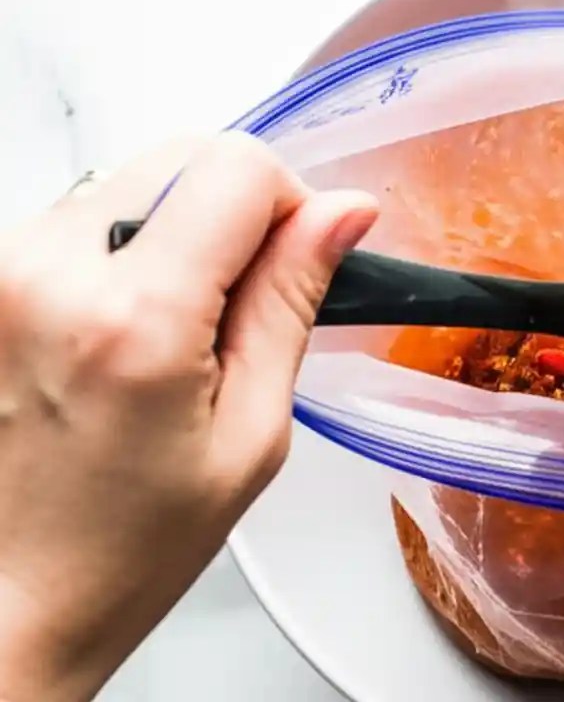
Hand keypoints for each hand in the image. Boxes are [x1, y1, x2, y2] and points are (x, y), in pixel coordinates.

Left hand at [0, 133, 377, 700]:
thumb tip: (343, 214)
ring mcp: (3, 268)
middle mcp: (47, 271)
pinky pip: (87, 215)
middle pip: (183, 156)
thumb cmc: (127, 543)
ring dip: (179, 231)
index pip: (236, 167)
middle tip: (240, 308)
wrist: (12, 593)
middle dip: (236, 210)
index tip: (299, 261)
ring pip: (136, 179)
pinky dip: (130, 249)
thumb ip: (291, 302)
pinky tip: (132, 330)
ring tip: (179, 332)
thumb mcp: (250, 432)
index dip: (291, 204)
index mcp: (132, 318)